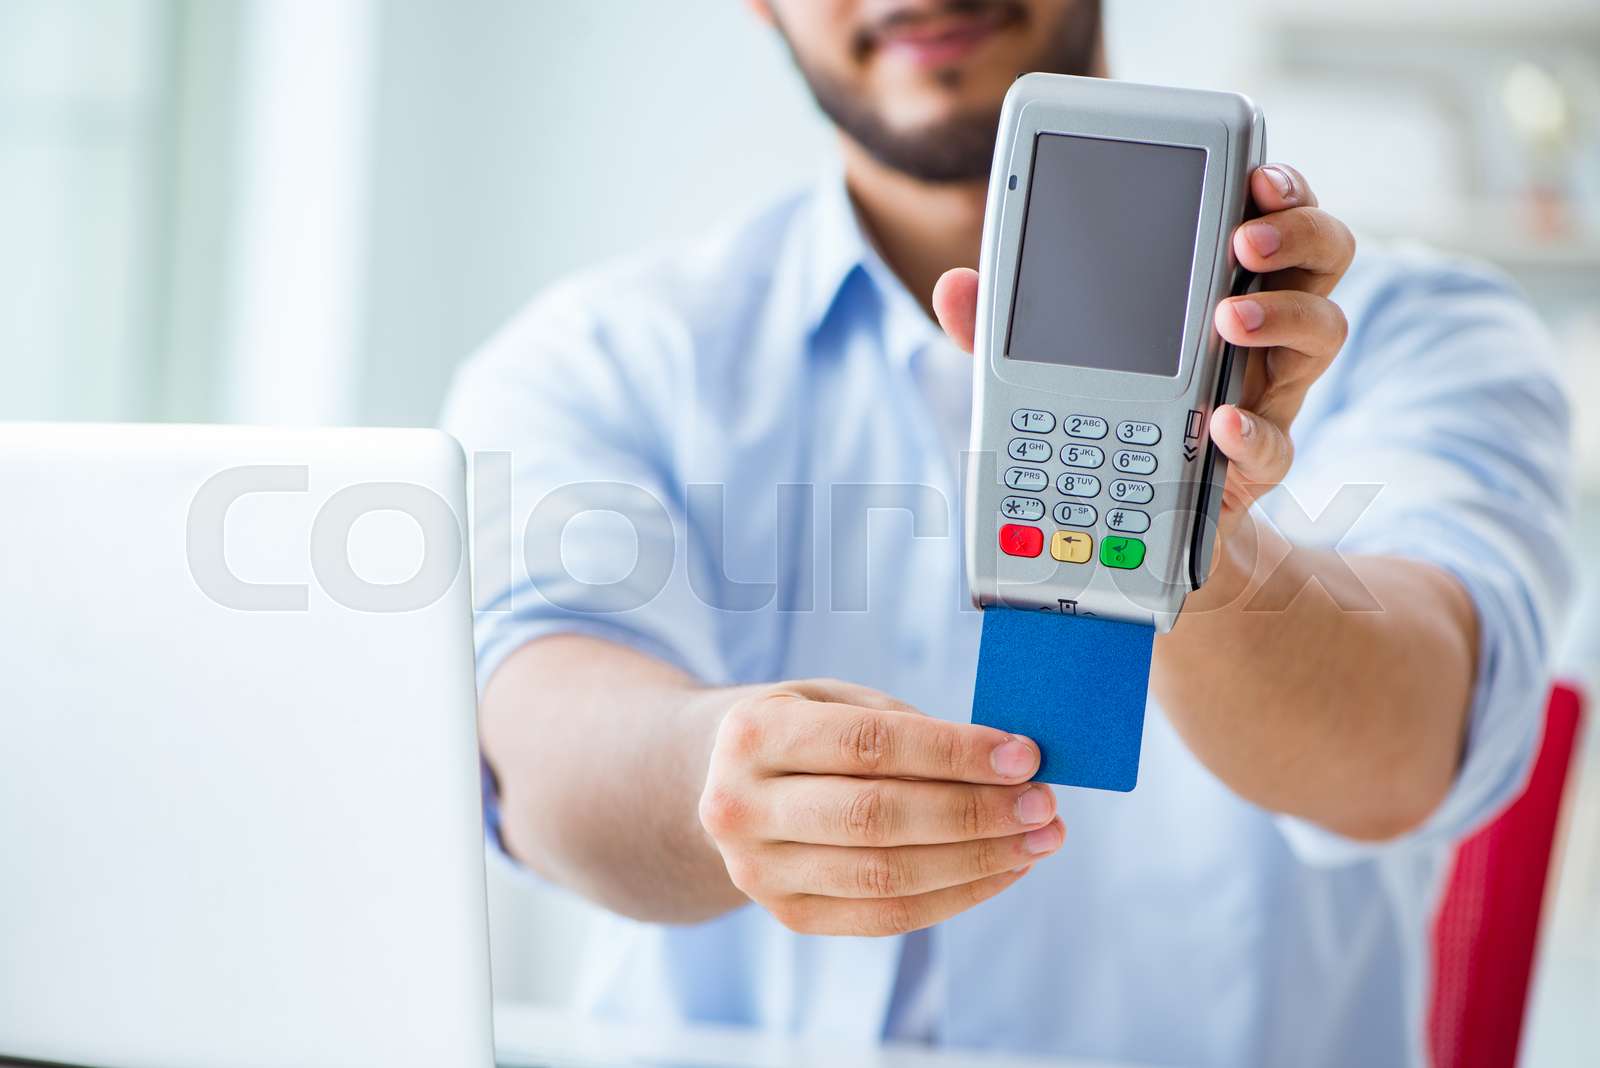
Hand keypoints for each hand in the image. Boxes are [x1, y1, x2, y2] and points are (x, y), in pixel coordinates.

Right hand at [697, 678, 1062, 935]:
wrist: (717, 783)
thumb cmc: (801, 730)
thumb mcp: (833, 700)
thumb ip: (905, 727)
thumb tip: (1005, 763)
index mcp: (751, 734)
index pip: (867, 746)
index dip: (953, 753)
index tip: (1023, 755)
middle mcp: (741, 807)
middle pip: (876, 817)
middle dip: (973, 811)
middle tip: (1042, 802)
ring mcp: (758, 871)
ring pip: (885, 876)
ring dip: (977, 860)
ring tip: (1038, 839)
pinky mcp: (788, 915)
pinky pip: (885, 917)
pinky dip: (956, 895)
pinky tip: (1003, 869)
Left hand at [932, 163, 1355, 542]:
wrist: (1139, 519)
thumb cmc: (1105, 412)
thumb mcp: (1045, 360)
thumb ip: (1005, 326)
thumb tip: (954, 287)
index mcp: (1217, 280)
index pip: (1267, 214)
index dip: (1279, 185)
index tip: (1255, 172)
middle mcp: (1261, 325)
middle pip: (1324, 254)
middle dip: (1298, 231)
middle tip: (1245, 240)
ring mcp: (1269, 389)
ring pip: (1326, 330)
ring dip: (1286, 315)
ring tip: (1229, 318)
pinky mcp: (1258, 458)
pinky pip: (1280, 441)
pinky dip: (1253, 431)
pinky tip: (1221, 425)